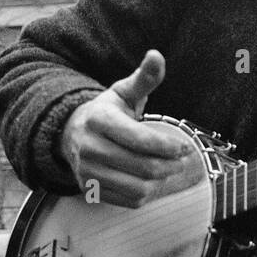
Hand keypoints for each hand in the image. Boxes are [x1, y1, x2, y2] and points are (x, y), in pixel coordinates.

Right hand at [59, 50, 199, 207]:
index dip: (168, 146)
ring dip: (162, 182)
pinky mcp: (91, 190)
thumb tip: (157, 55)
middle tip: (182, 160)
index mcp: (99, 120)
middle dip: (171, 165)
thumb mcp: (124, 92)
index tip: (184, 147)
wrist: (71, 134)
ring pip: (138, 188)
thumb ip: (144, 78)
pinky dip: (147, 194)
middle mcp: (89, 148)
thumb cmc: (107, 112)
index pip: (140, 139)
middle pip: (144, 167)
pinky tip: (153, 181)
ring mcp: (87, 172)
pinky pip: (128, 201)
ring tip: (171, 170)